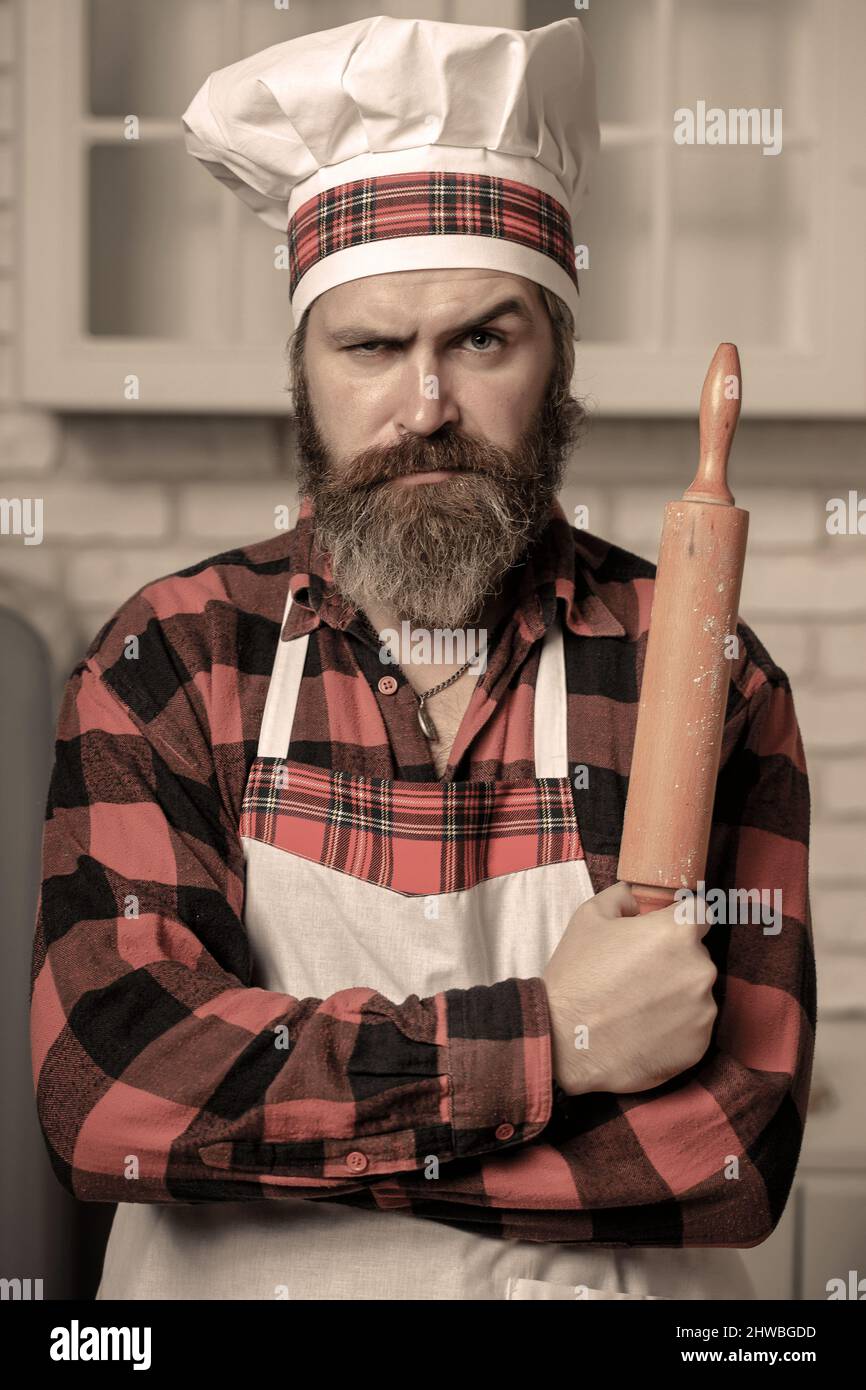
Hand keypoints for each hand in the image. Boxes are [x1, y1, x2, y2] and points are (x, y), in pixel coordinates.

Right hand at [542, 881, 717, 1095]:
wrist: (564, 1042)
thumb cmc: (576, 976)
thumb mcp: (589, 917)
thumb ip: (622, 897)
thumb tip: (637, 898)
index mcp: (677, 932)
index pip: (700, 913)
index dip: (681, 920)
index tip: (665, 932)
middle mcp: (700, 969)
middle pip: (697, 956)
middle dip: (674, 960)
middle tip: (640, 974)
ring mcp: (703, 1010)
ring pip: (696, 993)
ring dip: (676, 995)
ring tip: (638, 1007)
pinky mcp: (699, 1045)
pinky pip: (693, 1027)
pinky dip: (675, 1027)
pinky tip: (644, 1029)